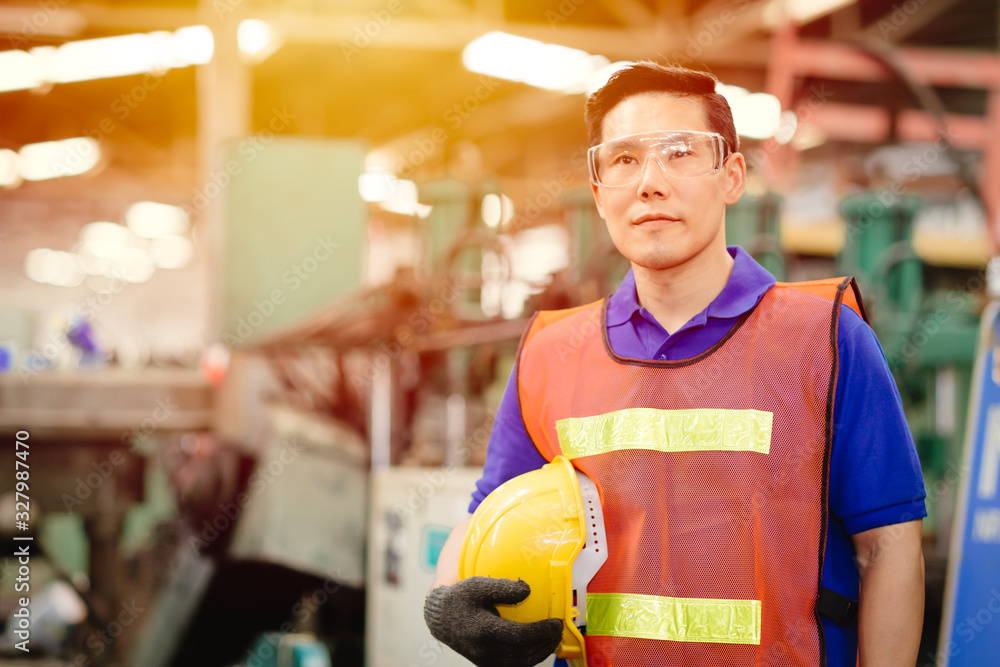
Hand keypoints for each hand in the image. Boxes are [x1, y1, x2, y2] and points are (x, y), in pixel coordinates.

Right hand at [423, 576, 562, 666]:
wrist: (440, 619)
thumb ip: (503, 587)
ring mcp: (486, 660)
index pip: (519, 635)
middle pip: (524, 653)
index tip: (556, 622)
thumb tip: (528, 590)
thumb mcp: (478, 585)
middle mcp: (486, 649)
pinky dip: (530, 658)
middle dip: (546, 642)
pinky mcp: (487, 664)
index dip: (541, 631)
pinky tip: (539, 647)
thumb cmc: (460, 598)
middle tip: (559, 629)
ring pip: (522, 663)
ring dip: (541, 652)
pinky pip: (515, 666)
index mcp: (483, 629)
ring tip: (553, 638)